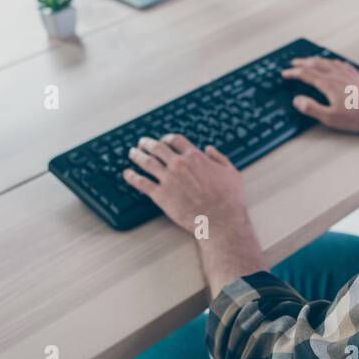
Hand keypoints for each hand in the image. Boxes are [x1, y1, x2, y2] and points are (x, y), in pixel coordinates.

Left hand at [124, 134, 247, 232]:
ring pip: (147, 162)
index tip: (163, 140)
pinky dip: (132, 177)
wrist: (220, 220)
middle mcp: (179, 164)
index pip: (175, 140)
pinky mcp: (161, 195)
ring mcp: (168, 179)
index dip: (167, 138)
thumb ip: (219, 158)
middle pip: (158, 148)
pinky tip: (127, 174)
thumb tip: (209, 149)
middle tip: (142, 142)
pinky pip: (142, 183)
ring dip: (137, 155)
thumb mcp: (231, 172)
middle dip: (148, 143)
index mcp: (194, 156)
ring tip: (132, 153)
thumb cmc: (229, 198)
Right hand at [280, 57, 358, 132]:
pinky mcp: (356, 76)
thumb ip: (312, 108)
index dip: (294, 73)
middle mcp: (337, 75)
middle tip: (293, 62)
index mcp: (328, 84)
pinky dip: (332, 61)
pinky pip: (340, 63)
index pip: (306, 75)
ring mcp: (347, 74)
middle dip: (302, 63)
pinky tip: (333, 62)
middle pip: (315, 64)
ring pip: (328, 62)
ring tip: (309, 59)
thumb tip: (298, 100)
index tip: (285, 73)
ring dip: (315, 59)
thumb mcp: (331, 117)